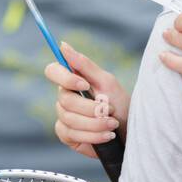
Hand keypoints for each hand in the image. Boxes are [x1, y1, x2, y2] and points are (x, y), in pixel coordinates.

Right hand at [43, 41, 129, 158]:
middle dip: (91, 108)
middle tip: (111, 110)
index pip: (52, 71)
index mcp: (72, 80)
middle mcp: (65, 97)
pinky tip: (107, 136)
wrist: (129, 131)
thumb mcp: (106, 82)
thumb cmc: (120, 104)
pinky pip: (71, 134)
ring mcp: (63, 116)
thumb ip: (84, 65)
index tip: (85, 84)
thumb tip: (63, 45)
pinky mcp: (67, 134)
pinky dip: (93, 135)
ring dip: (95, 123)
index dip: (65, 78)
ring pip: (69, 118)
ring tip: (113, 124)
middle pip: (65, 100)